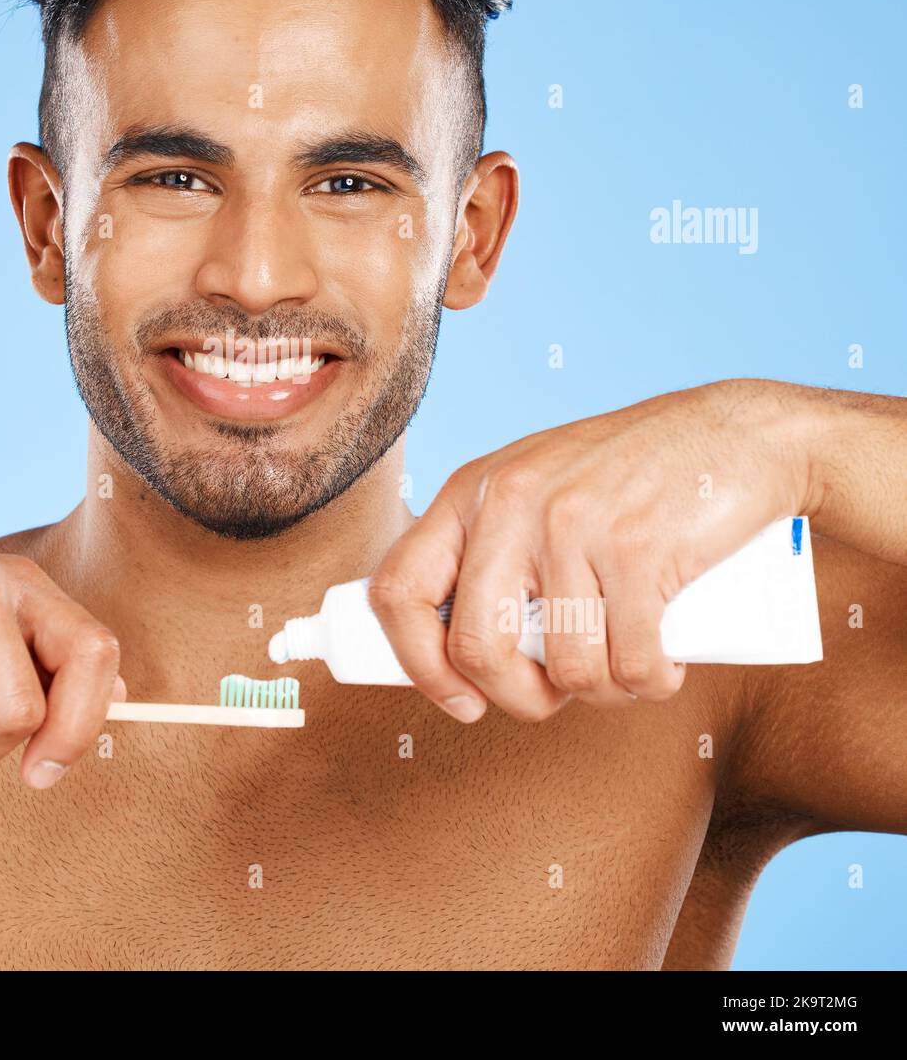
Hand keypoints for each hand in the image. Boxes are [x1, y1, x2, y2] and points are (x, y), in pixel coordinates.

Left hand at [369, 379, 817, 721]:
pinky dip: (652, 683)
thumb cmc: (632, 478)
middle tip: (554, 696)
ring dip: (602, 692)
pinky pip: (631, 665)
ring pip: (566, 669)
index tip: (459, 699)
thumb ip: (490, 550)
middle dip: (517, 698)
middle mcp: (509, 503)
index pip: (396, 591)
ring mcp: (573, 525)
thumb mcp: (536, 490)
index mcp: (470, 491)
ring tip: (625, 662)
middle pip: (474, 648)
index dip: (416, 664)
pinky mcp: (640, 551)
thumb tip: (450, 654)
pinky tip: (664, 661)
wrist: (737, 433)